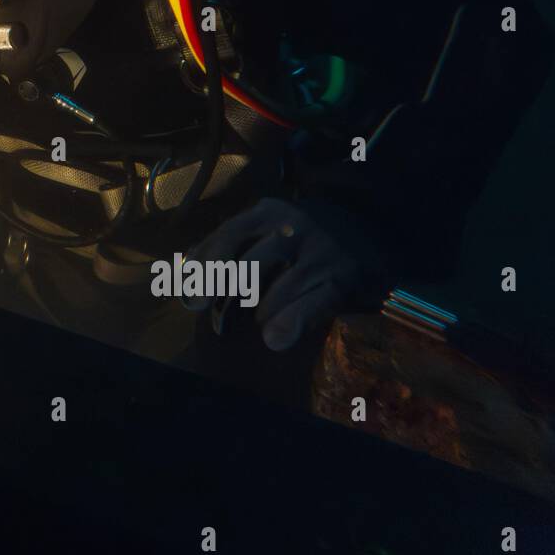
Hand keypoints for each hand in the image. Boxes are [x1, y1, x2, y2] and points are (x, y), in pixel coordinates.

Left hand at [184, 198, 374, 350]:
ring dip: (260, 314)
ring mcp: (318, 251)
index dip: (204, 269)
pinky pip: (312, 303)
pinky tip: (275, 341)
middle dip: (224, 294)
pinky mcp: (342, 277)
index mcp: (266, 213)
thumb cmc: (302, 232)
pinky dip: (290, 322)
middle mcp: (291, 227)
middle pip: (247, 266)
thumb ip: (229, 242)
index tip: (190, 299)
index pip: (226, 237)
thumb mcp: (266, 224)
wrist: (370, 223)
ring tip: (260, 322)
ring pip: (276, 291)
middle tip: (210, 315)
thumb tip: (185, 263)